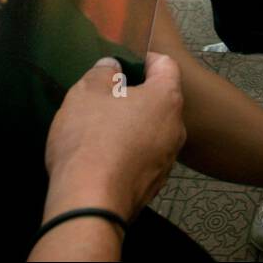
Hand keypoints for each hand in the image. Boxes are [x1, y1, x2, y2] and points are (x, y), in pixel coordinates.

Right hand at [43, 52, 185, 221]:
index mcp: (166, 98)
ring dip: (132, 124)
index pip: (166, 65)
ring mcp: (168, 157)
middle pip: (160, 99)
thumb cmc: (90, 142)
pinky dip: (129, 151)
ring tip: (100, 127)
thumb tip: (111, 67)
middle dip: (136, 94)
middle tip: (106, 96)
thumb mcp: (86, 93)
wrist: (91, 203)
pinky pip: (144, 156)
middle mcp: (176, 127)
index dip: (145, 59)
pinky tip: (104, 155)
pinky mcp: (155, 182)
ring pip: (152, 129)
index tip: (126, 61)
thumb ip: (101, 73)